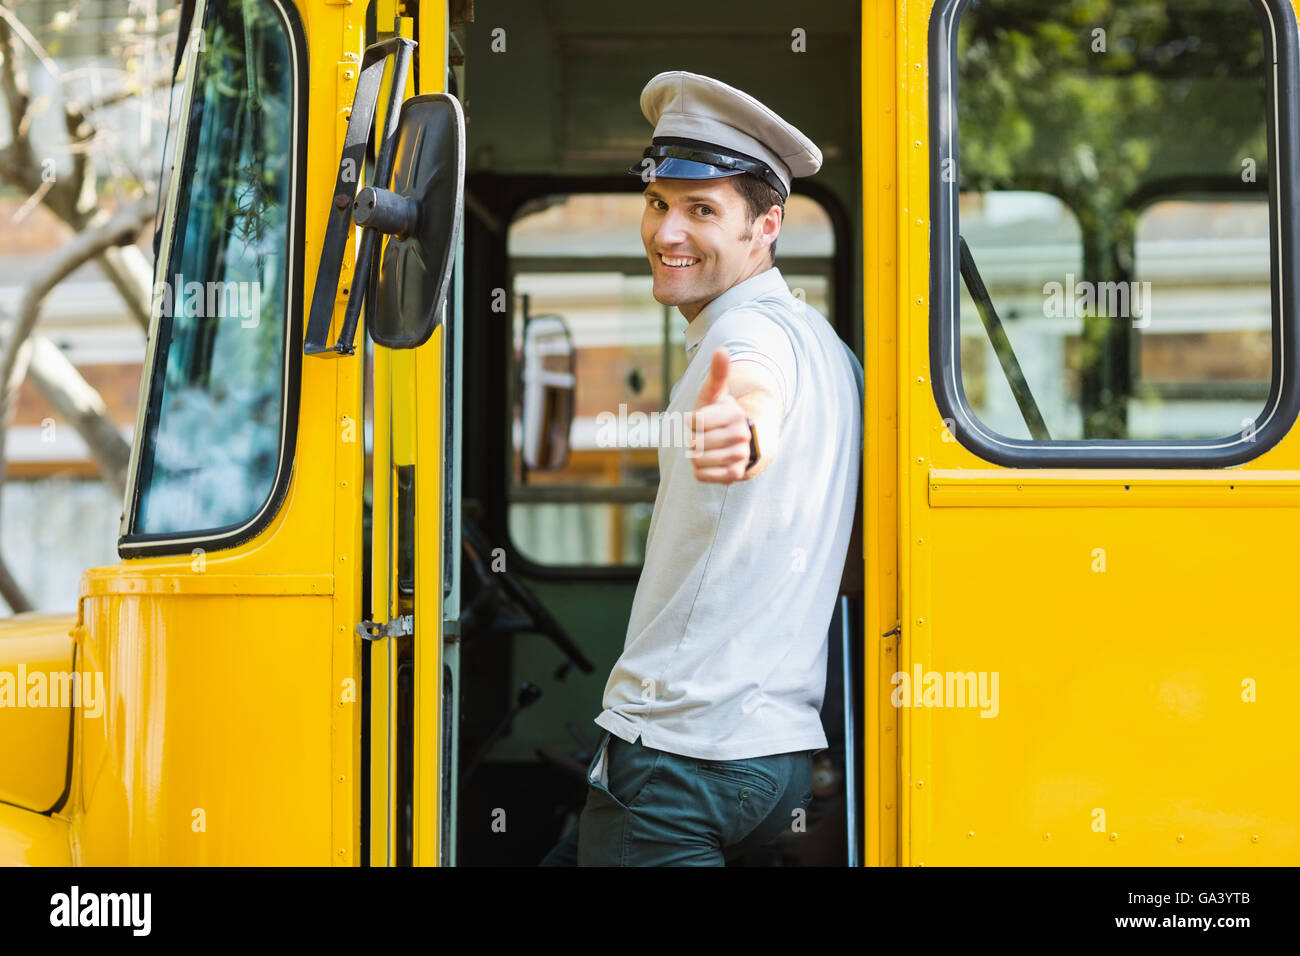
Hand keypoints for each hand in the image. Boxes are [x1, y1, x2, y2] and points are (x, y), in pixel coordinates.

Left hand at [689, 348, 752, 483]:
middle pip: (696, 442)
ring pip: (698, 460)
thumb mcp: (713, 394)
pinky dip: (699, 471)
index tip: (698, 420)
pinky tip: (706, 463)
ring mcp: (740, 456)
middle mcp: (742, 435)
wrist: (732, 441)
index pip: (695, 422)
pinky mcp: (735, 474)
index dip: (690, 422)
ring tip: (704, 449)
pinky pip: (704, 475)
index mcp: (734, 414)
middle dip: (692, 440)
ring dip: (694, 456)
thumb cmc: (716, 414)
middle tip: (702, 436)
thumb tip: (722, 350)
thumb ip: (717, 374)